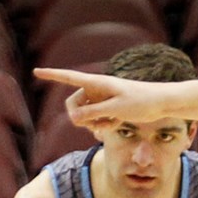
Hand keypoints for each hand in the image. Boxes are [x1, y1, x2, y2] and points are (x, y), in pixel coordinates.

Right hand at [32, 68, 176, 129]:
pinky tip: (113, 126)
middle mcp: (96, 89)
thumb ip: (94, 113)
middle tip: (92, 126)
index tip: (36, 72)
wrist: (161, 102)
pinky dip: (99, 125)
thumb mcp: (117, 110)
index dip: (52, 75)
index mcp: (97, 83)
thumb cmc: (142, 102)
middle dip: (78, 118)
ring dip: (91, 124)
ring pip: (83, 115)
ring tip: (109, 125)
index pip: (69, 77)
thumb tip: (72, 118)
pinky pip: (94, 120)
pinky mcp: (107, 107)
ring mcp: (101, 99)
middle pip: (73, 104)